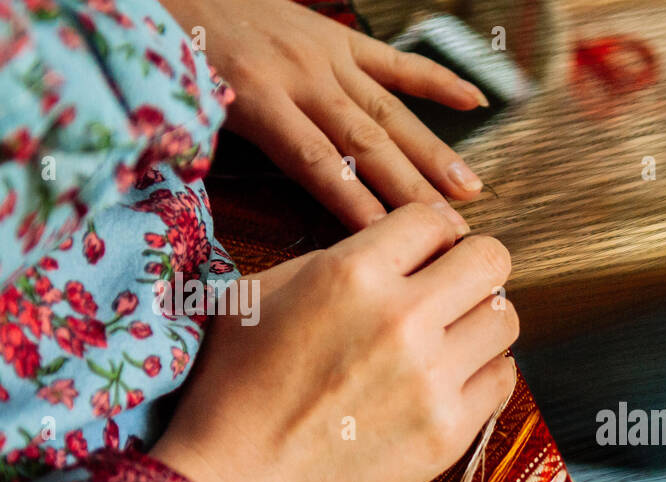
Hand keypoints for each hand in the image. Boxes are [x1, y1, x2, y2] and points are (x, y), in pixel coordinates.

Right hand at [151, 205, 518, 481]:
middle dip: (474, 269)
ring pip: (506, 320)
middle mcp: (401, 319)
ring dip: (483, 323)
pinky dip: (485, 375)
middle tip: (454, 293)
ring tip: (454, 340)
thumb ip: (326, 263)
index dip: (432, 237)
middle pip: (490, 261)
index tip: (426, 258)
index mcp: (351, 274)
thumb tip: (385, 253)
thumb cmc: (233, 394)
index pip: (433, 221)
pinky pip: (503, 379)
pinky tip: (453, 383)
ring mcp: (432, 378)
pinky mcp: (450, 432)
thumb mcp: (256, 298)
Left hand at [160, 0, 488, 228]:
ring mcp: (327, 56)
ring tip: (468, 189)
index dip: (356, 203)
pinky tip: (473, 101)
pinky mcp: (340, 39)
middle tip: (448, 230)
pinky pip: (395, 62)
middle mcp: (302, 77)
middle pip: (367, 144)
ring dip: (432, 152)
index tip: (389, 242)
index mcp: (258, 99)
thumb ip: (214, 154)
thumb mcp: (180, 109)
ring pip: (389, 112)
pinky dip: (436, 80)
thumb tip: (224, 209)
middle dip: (411, 190)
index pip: (319, 164)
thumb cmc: (175, 54)